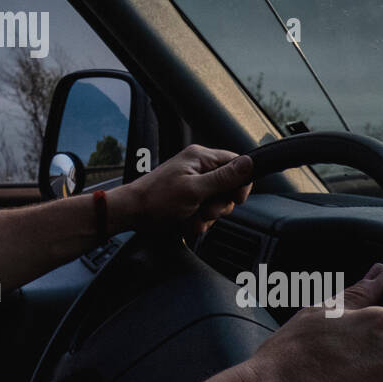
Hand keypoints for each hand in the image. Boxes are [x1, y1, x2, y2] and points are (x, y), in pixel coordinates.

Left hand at [113, 145, 252, 241]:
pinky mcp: (187, 199)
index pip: (236, 163)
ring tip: (192, 218)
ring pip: (217, 202)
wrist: (132, 214)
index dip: (241, 183)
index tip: (236, 199)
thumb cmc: (157, 199)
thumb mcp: (195, 189)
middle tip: (205, 210)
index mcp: (201, 158)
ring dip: (207, 216)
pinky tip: (187, 223)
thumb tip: (250, 163)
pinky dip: (198, 221)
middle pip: (229, 186)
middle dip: (219, 205)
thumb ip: (224, 177)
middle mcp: (198, 168)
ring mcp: (192, 184)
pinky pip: (204, 211)